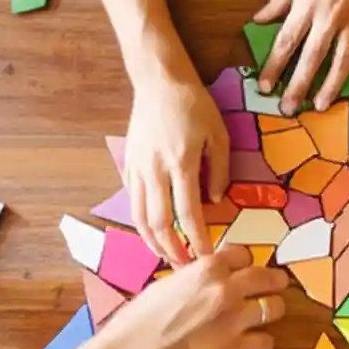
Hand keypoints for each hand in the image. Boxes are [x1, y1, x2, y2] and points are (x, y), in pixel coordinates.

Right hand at [90, 244, 286, 348]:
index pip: (243, 254)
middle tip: (276, 286)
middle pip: (268, 278)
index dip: (246, 263)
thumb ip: (192, 282)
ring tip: (267, 318)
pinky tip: (256, 347)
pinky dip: (263, 344)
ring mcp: (234, 323)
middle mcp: (225, 291)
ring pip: (275, 309)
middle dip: (274, 281)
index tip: (247, 270)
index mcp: (205, 270)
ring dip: (271, 312)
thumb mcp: (162, 288)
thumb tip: (207, 283)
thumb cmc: (133, 327)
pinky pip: (266, 343)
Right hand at [125, 73, 229, 265]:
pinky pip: (132, 202)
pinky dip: (141, 223)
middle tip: (186, 267)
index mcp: (181, 163)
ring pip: (139, 217)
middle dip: (172, 249)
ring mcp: (138, 169)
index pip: (188, 213)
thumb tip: (215, 202)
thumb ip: (220, 171)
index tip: (208, 257)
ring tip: (167, 258)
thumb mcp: (219, 135)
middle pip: (159, 222)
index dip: (198, 239)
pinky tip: (152, 235)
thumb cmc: (194, 106)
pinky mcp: (128, 165)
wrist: (158, 81)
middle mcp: (155, 170)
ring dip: (153, 242)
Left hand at [255, 0, 348, 113]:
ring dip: (331, 86)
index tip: (265, 86)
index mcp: (308, 5)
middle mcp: (330, 18)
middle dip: (298, 86)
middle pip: (311, 59)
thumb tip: (260, 19)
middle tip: (288, 109)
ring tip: (322, 105)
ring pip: (342, 61)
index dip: (274, 67)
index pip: (286, 43)